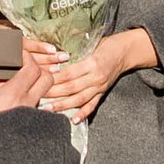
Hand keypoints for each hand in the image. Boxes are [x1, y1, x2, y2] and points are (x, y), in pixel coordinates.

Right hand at [0, 56, 51, 115]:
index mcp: (13, 94)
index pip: (33, 69)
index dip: (29, 58)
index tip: (20, 54)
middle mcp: (26, 103)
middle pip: (47, 78)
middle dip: (39, 69)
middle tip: (26, 67)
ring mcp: (31, 114)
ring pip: (44, 93)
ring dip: (36, 85)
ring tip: (21, 83)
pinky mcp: (31, 124)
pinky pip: (39, 106)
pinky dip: (33, 99)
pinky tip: (19, 100)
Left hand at [38, 26, 156, 120]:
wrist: (125, 51)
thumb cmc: (106, 45)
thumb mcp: (90, 43)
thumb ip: (74, 50)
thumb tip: (54, 55)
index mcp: (91, 63)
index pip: (69, 74)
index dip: (54, 78)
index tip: (40, 80)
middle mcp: (96, 77)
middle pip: (72, 88)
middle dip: (54, 93)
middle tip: (38, 96)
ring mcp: (100, 87)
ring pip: (79, 99)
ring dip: (63, 105)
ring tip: (49, 109)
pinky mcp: (103, 93)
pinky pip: (92, 105)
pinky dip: (83, 114)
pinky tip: (73, 120)